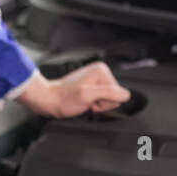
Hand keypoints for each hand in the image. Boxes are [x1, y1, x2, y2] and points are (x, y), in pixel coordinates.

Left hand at [16, 61, 130, 117]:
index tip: (90, 100)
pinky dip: (93, 103)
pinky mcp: (92, 85)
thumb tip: (126, 95)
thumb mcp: (87, 96)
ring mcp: (96, 78)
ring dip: (96, 104)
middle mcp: (100, 72)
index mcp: (101, 71)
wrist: (51, 100)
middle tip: (86, 101)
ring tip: (83, 101)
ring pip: (108, 99)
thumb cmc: (65, 99)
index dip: (104, 102)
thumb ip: (108, 93)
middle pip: (114, 95)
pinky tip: (83, 100)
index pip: (118, 93)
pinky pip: (101, 98)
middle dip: (101, 103)